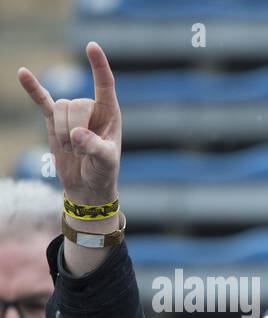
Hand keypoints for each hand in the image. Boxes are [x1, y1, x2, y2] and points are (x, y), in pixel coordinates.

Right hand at [17, 41, 120, 205]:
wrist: (86, 187)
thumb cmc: (102, 173)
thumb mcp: (105, 163)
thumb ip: (95, 147)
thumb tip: (77, 134)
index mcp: (110, 114)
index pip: (104, 84)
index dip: (99, 65)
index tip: (91, 45)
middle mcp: (91, 109)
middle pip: (75, 103)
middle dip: (74, 128)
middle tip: (80, 151)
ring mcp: (71, 113)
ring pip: (58, 108)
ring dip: (61, 132)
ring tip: (70, 150)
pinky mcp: (54, 120)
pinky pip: (41, 100)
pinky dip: (33, 88)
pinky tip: (22, 73)